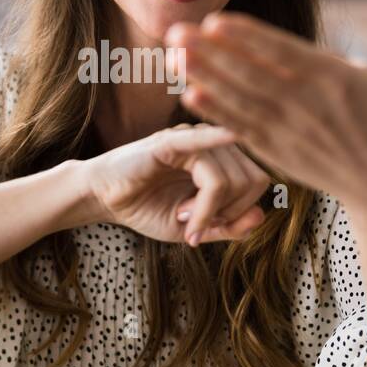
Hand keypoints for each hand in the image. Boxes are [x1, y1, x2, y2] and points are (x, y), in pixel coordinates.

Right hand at [81, 123, 270, 245]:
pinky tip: (214, 185)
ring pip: (226, 179)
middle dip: (228, 211)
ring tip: (181, 214)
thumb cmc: (147, 207)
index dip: (241, 211)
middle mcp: (212, 143)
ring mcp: (193, 139)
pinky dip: (216, 172)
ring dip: (205, 209)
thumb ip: (229, 226)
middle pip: (251, 179)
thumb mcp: (195, 228)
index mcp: (222, 158)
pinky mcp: (170, 142)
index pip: (258, 181)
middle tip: (194, 222)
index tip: (208, 226)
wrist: (105, 199)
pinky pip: (204, 149)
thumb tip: (261, 216)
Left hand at [164, 0, 366, 231]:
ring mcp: (291, 130)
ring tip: (173, 56)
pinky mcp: (279, 152)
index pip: (283, 53)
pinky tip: (187, 96)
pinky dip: (214, 114)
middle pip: (251, 73)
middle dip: (211, 52)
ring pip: (239, 100)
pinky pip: (241, 129)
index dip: (248, 38)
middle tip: (175, 30)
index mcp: (334, 79)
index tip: (217, 20)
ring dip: (203, 78)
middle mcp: (308, 104)